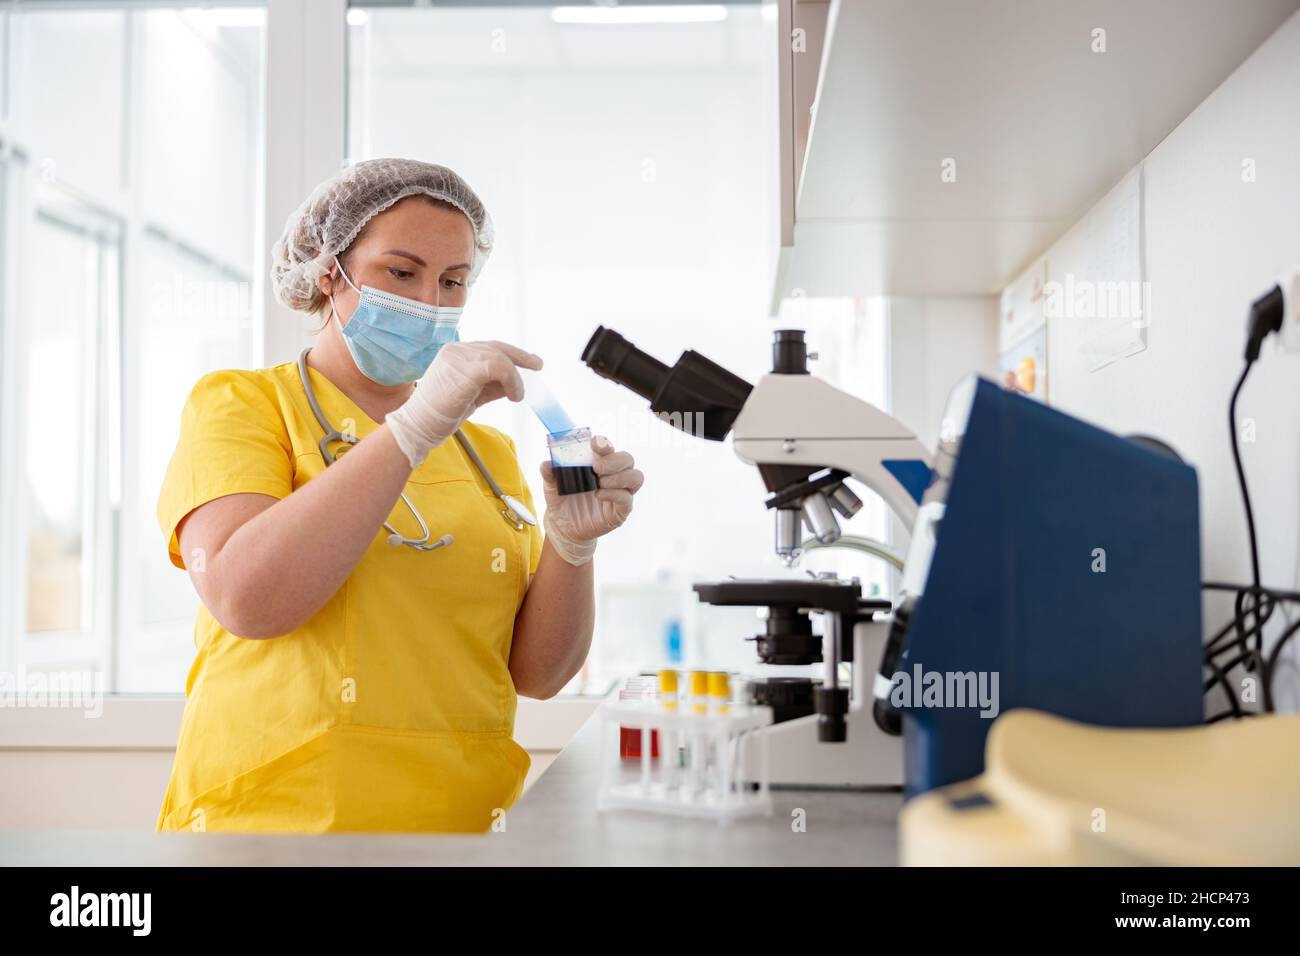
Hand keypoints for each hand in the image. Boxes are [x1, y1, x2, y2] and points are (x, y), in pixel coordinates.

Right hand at [386, 341, 541, 467]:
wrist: (419, 426)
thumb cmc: (442, 414)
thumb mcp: (472, 394)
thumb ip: (491, 384)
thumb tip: (515, 381)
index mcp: (454, 353)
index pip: (489, 347)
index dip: (512, 353)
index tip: (530, 361)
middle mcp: (455, 350)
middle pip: (496, 348)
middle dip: (520, 357)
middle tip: (537, 365)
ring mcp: (459, 357)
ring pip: (500, 358)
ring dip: (515, 378)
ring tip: (517, 396)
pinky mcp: (466, 370)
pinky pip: (499, 368)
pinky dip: (512, 381)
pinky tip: (513, 396)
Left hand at [540, 435, 642, 565]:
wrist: (563, 526)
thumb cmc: (562, 500)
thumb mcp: (552, 485)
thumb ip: (550, 473)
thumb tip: (546, 464)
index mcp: (598, 462)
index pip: (608, 447)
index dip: (604, 443)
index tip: (595, 444)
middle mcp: (613, 475)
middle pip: (627, 459)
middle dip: (614, 461)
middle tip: (596, 467)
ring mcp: (619, 492)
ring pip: (635, 477)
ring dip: (619, 477)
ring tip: (599, 483)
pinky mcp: (620, 510)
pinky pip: (627, 499)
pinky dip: (614, 494)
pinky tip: (599, 495)